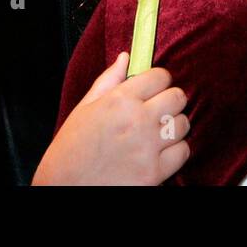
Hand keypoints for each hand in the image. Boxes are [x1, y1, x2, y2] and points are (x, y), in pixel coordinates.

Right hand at [32, 52, 189, 185]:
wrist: (63, 189)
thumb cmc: (71, 149)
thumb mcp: (84, 108)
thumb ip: (109, 80)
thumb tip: (126, 57)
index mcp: (119, 100)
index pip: (161, 76)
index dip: (158, 81)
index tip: (153, 89)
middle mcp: (137, 120)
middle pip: (178, 97)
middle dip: (169, 101)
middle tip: (157, 110)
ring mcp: (148, 148)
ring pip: (183, 124)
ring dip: (173, 126)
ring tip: (157, 133)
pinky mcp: (154, 173)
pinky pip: (183, 151)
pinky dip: (175, 151)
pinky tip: (159, 152)